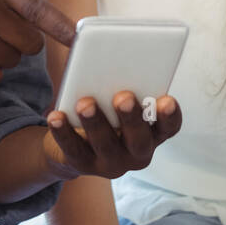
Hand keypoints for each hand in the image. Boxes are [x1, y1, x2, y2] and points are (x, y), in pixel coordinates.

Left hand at [43, 91, 181, 179]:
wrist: (77, 141)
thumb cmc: (107, 110)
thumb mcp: (118, 99)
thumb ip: (121, 84)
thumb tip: (109, 59)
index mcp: (153, 133)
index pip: (169, 127)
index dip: (170, 116)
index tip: (166, 99)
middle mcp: (137, 152)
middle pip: (139, 140)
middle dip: (131, 118)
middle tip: (124, 97)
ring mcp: (112, 163)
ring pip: (106, 146)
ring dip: (96, 123)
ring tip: (85, 103)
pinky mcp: (84, 165)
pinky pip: (74, 150)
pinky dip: (64, 132)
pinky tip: (56, 116)